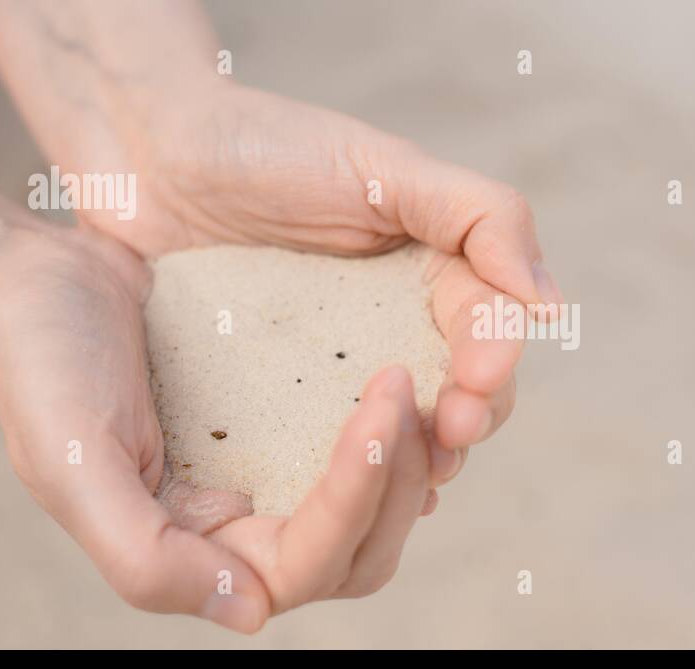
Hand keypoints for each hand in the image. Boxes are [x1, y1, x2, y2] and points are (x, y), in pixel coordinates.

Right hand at [0, 226, 436, 631]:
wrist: (43, 283)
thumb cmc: (42, 368)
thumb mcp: (72, 465)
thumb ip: (144, 558)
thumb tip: (249, 613)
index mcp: (195, 554)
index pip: (305, 564)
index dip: (352, 500)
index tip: (376, 413)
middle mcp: (242, 533)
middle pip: (360, 552)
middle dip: (395, 479)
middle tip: (403, 388)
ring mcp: (270, 482)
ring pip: (376, 506)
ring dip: (406, 454)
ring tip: (411, 378)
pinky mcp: (287, 431)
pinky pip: (362, 447)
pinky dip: (392, 427)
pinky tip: (406, 374)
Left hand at [86, 83, 550, 470]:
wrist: (148, 158)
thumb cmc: (268, 148)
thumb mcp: (385, 168)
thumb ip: (482, 217)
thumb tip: (546, 306)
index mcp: (434, 281)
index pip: (489, 338)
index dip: (493, 365)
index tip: (476, 383)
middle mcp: (397, 335)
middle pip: (462, 401)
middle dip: (467, 421)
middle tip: (447, 433)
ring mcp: (339, 379)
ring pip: (405, 441)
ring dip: (419, 463)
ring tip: (413, 470)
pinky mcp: (281, 411)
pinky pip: (328, 459)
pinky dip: (355, 481)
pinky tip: (358, 495)